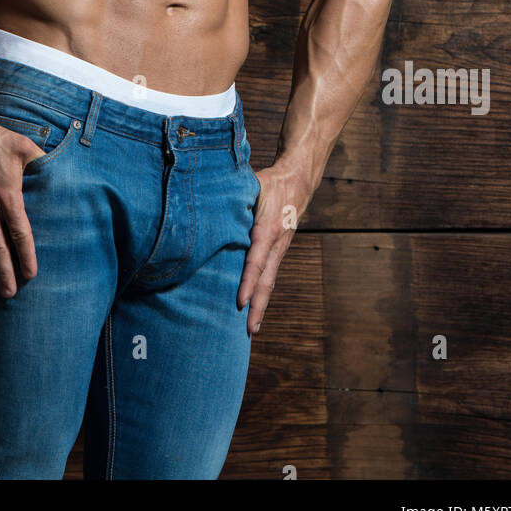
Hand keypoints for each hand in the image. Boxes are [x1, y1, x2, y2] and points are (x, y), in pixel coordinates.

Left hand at [237, 164, 311, 335]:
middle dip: (258, 306)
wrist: (298, 180)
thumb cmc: (270, 182)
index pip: (256, 260)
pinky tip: (255, 305)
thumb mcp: (253, 185)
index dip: (248, 282)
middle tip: (249, 329)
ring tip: (251, 328)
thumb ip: (236, 198)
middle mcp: (277, 243)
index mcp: (268, 229)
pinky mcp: (279, 250)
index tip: (240, 302)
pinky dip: (263, 292)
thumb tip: (212, 207)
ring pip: (270, 281)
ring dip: (261, 305)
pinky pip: (270, 275)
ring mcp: (280, 249)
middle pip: (267, 280)